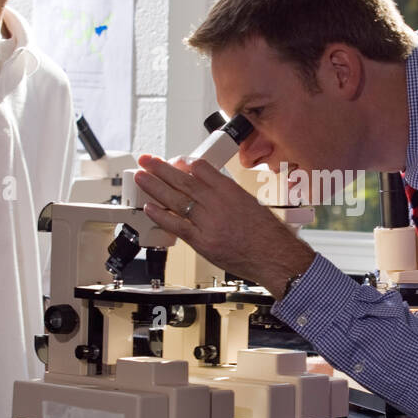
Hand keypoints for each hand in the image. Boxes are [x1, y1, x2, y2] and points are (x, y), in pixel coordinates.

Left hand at [134, 154, 315, 297]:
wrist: (276, 258)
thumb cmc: (268, 235)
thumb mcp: (251, 203)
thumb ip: (227, 194)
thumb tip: (207, 186)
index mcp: (231, 191)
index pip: (202, 170)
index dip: (184, 164)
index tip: (174, 160)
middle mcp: (219, 204)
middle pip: (184, 182)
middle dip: (162, 169)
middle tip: (147, 160)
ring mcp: (209, 223)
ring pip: (177, 201)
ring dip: (155, 187)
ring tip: (141, 177)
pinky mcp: (203, 242)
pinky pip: (178, 226)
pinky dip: (162, 216)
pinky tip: (150, 207)